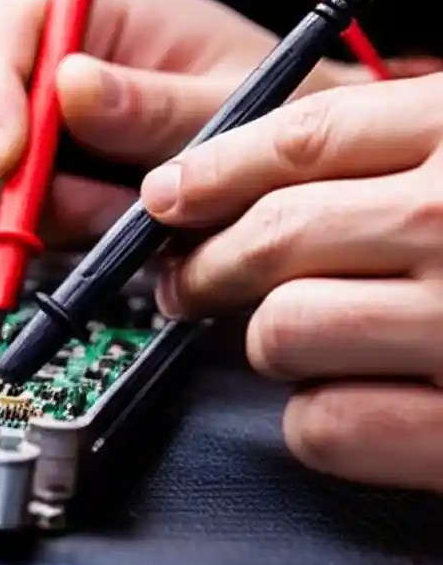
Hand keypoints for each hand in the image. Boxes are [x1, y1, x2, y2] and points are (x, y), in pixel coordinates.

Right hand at [0, 0, 421, 247]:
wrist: (299, 169)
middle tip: (82, 208)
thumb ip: (157, 103)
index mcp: (87, 8)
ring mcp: (37, 131)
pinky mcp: (40, 187)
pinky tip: (103, 230)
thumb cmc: (278, 109)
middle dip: (11, 172)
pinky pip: (7, 220)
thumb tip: (74, 88)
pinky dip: (48, 239)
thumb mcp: (234, 98)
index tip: (11, 155)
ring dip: (38, 213)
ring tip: (117, 217)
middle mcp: (47, 66)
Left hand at [141, 74, 442, 492]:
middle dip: (204, 263)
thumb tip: (224, 169)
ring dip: (271, 342)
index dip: (209, 168)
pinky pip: (325, 426)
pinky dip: (316, 421)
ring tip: (296, 340)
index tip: (166, 195)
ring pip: (282, 331)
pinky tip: (346, 401)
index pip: (299, 138)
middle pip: (271, 235)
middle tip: (183, 280)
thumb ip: (399, 148)